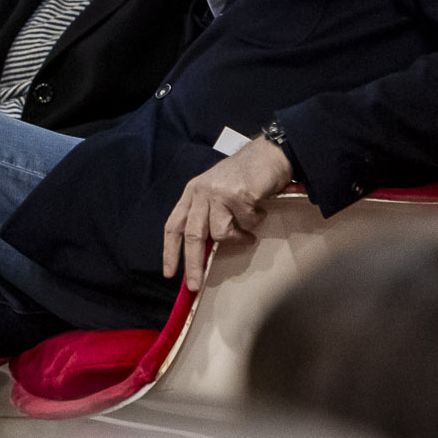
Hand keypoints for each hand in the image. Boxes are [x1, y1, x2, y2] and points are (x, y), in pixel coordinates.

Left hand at [161, 137, 292, 289]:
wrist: (268, 153)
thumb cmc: (244, 175)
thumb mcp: (216, 192)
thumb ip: (207, 215)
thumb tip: (204, 250)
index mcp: (191, 193)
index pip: (173, 225)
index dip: (170, 251)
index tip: (169, 273)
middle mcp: (200, 192)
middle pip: (192, 235)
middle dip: (193, 263)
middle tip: (195, 284)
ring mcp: (219, 193)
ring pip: (222, 233)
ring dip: (239, 237)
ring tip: (249, 232)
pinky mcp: (239, 195)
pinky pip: (247, 224)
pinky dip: (256, 221)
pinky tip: (259, 208)